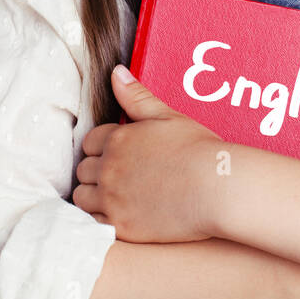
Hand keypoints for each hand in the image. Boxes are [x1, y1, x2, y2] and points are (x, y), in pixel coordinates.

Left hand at [72, 65, 223, 242]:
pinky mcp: (121, 226)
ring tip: (117, 196)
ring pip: (82, 198)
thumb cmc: (198, 149)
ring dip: (94, 196)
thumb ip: (136, 95)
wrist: (217, 188)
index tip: (119, 155)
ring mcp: (113, 200)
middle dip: (96, 171)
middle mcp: (108, 169)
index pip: (89, 142)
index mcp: (117, 139)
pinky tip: (122, 215)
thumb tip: (115, 72)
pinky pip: (94, 224)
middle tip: (120, 176)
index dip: (102, 147)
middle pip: (83, 170)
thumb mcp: (167, 116)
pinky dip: (102, 219)